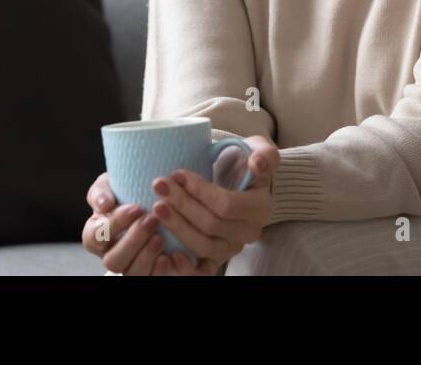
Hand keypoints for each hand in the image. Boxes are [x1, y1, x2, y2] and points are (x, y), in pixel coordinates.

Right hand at [81, 171, 172, 274]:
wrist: (154, 198)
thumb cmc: (126, 191)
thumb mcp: (110, 185)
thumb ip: (101, 192)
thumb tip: (104, 204)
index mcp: (96, 234)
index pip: (94, 237)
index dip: (113, 225)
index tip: (135, 207)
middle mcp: (110, 253)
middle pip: (113, 261)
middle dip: (133, 241)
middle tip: (152, 219)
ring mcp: (130, 266)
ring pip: (131, 274)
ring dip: (146, 256)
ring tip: (161, 236)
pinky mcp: (149, 272)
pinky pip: (151, 279)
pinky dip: (160, 270)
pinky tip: (169, 255)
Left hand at [148, 135, 279, 275]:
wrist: (243, 181)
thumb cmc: (247, 163)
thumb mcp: (260, 151)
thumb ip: (264, 154)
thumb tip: (257, 164)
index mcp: (260, 208)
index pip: (226, 205)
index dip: (200, 191)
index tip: (177, 174)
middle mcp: (249, 232)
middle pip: (211, 226)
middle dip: (182, 205)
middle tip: (159, 186)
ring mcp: (233, 247)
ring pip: (203, 246)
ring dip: (176, 227)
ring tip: (156, 207)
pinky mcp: (218, 257)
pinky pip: (203, 269)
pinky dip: (186, 265)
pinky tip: (169, 252)